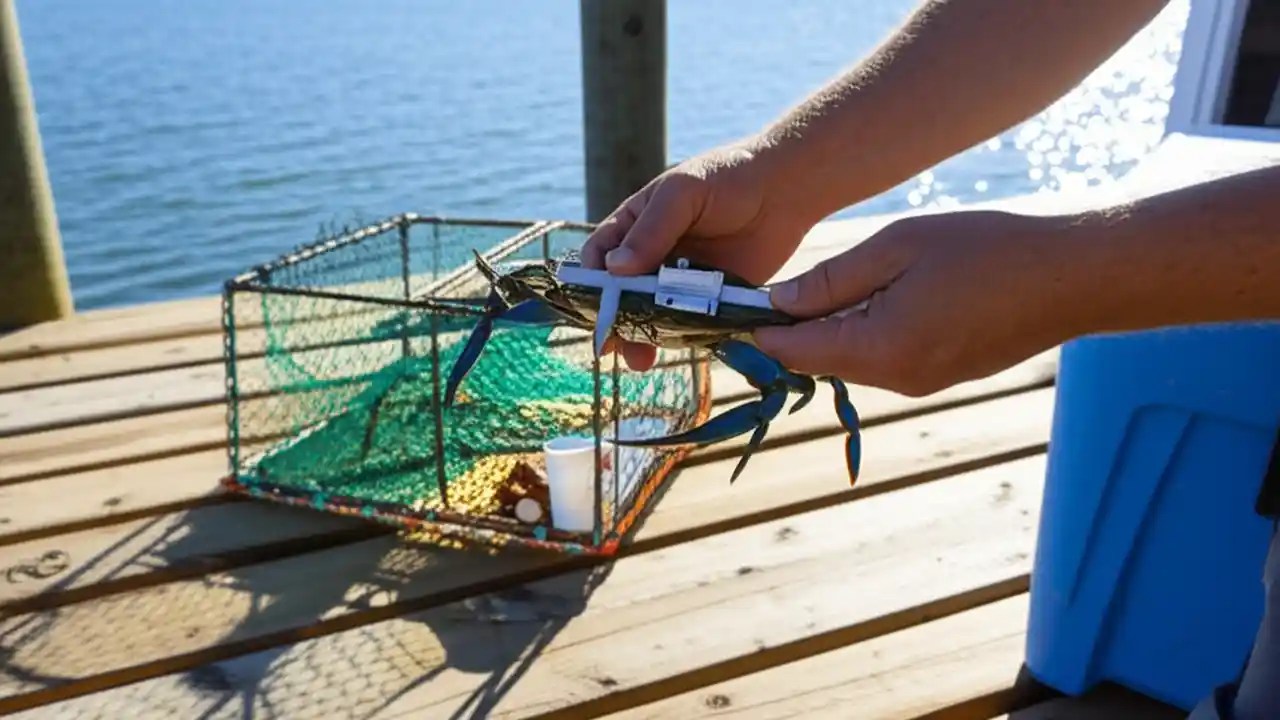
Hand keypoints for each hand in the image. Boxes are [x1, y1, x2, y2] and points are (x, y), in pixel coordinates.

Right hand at [581, 139, 818, 370]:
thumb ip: (651, 230)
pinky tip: (675, 348)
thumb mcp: (682, 193)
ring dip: (642, 337)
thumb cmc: (726, 178)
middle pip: (619, 295)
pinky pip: (686, 323)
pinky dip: (679, 338)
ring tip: (640, 358)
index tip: (593, 306)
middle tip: (612, 345)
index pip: (598, 257)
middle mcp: (649, 257)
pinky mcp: (707, 299)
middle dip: (614, 320)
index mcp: (633, 226)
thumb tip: (615, 268)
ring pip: (650, 315)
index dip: (590, 283)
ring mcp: (677, 281)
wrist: (783, 192)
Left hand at [754, 209, 1078, 395]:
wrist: (1072, 280)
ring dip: (830, 328)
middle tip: (769, 286)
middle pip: (816, 360)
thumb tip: (778, 301)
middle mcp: (894, 380)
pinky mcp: (939, 377)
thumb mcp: (898, 247)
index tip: (727, 306)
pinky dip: (865, 332)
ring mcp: (919, 384)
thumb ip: (832, 279)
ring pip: (848, 359)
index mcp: (878, 349)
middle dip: (790, 327)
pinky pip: (881, 358)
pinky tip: (878, 294)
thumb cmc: (988, 251)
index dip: (756, 330)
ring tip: (830, 281)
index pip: (792, 351)